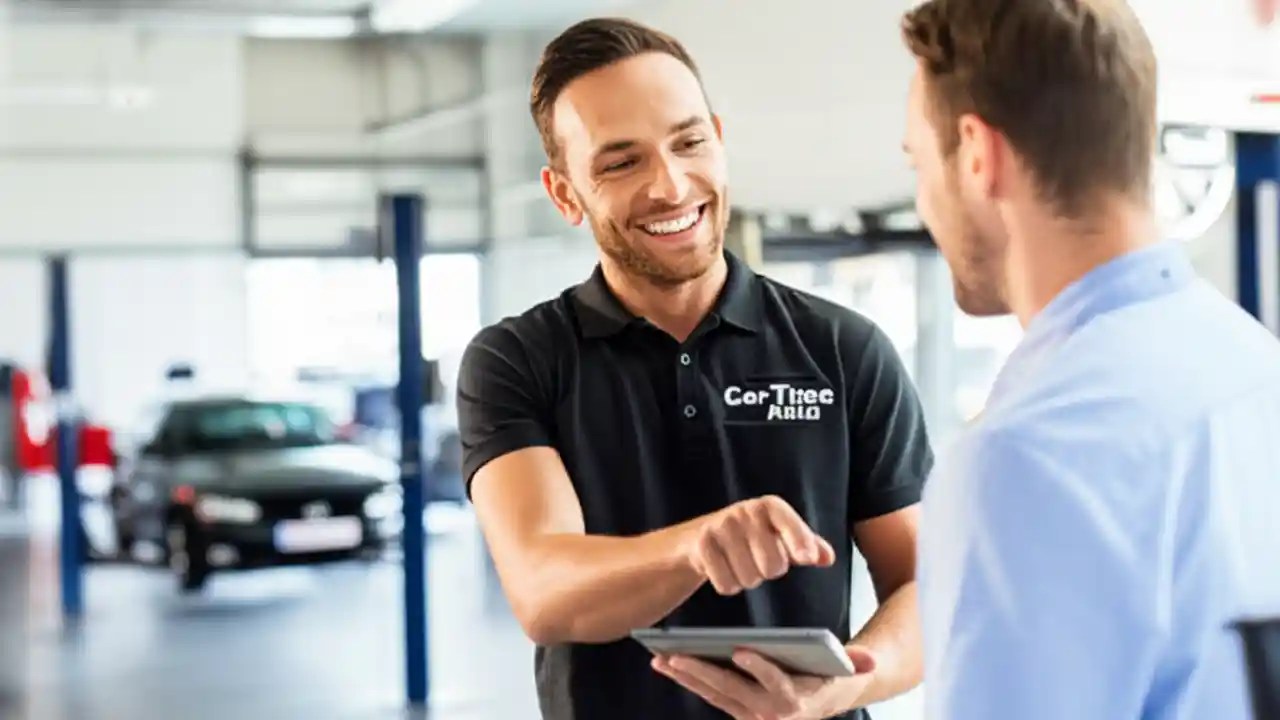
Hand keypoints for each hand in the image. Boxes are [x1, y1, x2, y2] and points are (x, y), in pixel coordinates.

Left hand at [652, 645, 876, 719]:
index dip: (760, 670)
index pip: (777, 686)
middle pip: (734, 691)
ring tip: (663, 659)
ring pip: (715, 695)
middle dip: (704, 673)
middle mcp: (770, 714)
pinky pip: (710, 695)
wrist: (823, 700)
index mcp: (797, 702)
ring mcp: (750, 714)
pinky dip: (689, 680)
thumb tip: (869, 661)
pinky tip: (667, 663)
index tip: (742, 651)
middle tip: (678, 656)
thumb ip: (857, 662)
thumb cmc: (831, 676)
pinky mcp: (737, 710)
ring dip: (688, 677)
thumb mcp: (847, 669)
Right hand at [688, 495, 835, 594]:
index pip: (787, 521)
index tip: (807, 558)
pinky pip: (727, 584)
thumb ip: (807, 545)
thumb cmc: (750, 536)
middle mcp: (744, 512)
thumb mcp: (779, 535)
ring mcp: (721, 527)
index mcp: (769, 507)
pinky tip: (724, 569)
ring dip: (748, 579)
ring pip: (749, 578)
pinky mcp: (702, 546)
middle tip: (759, 560)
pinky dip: (728, 584)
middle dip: (769, 571)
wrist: (701, 536)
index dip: (799, 540)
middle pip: (772, 564)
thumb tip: (827, 557)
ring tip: (740, 562)